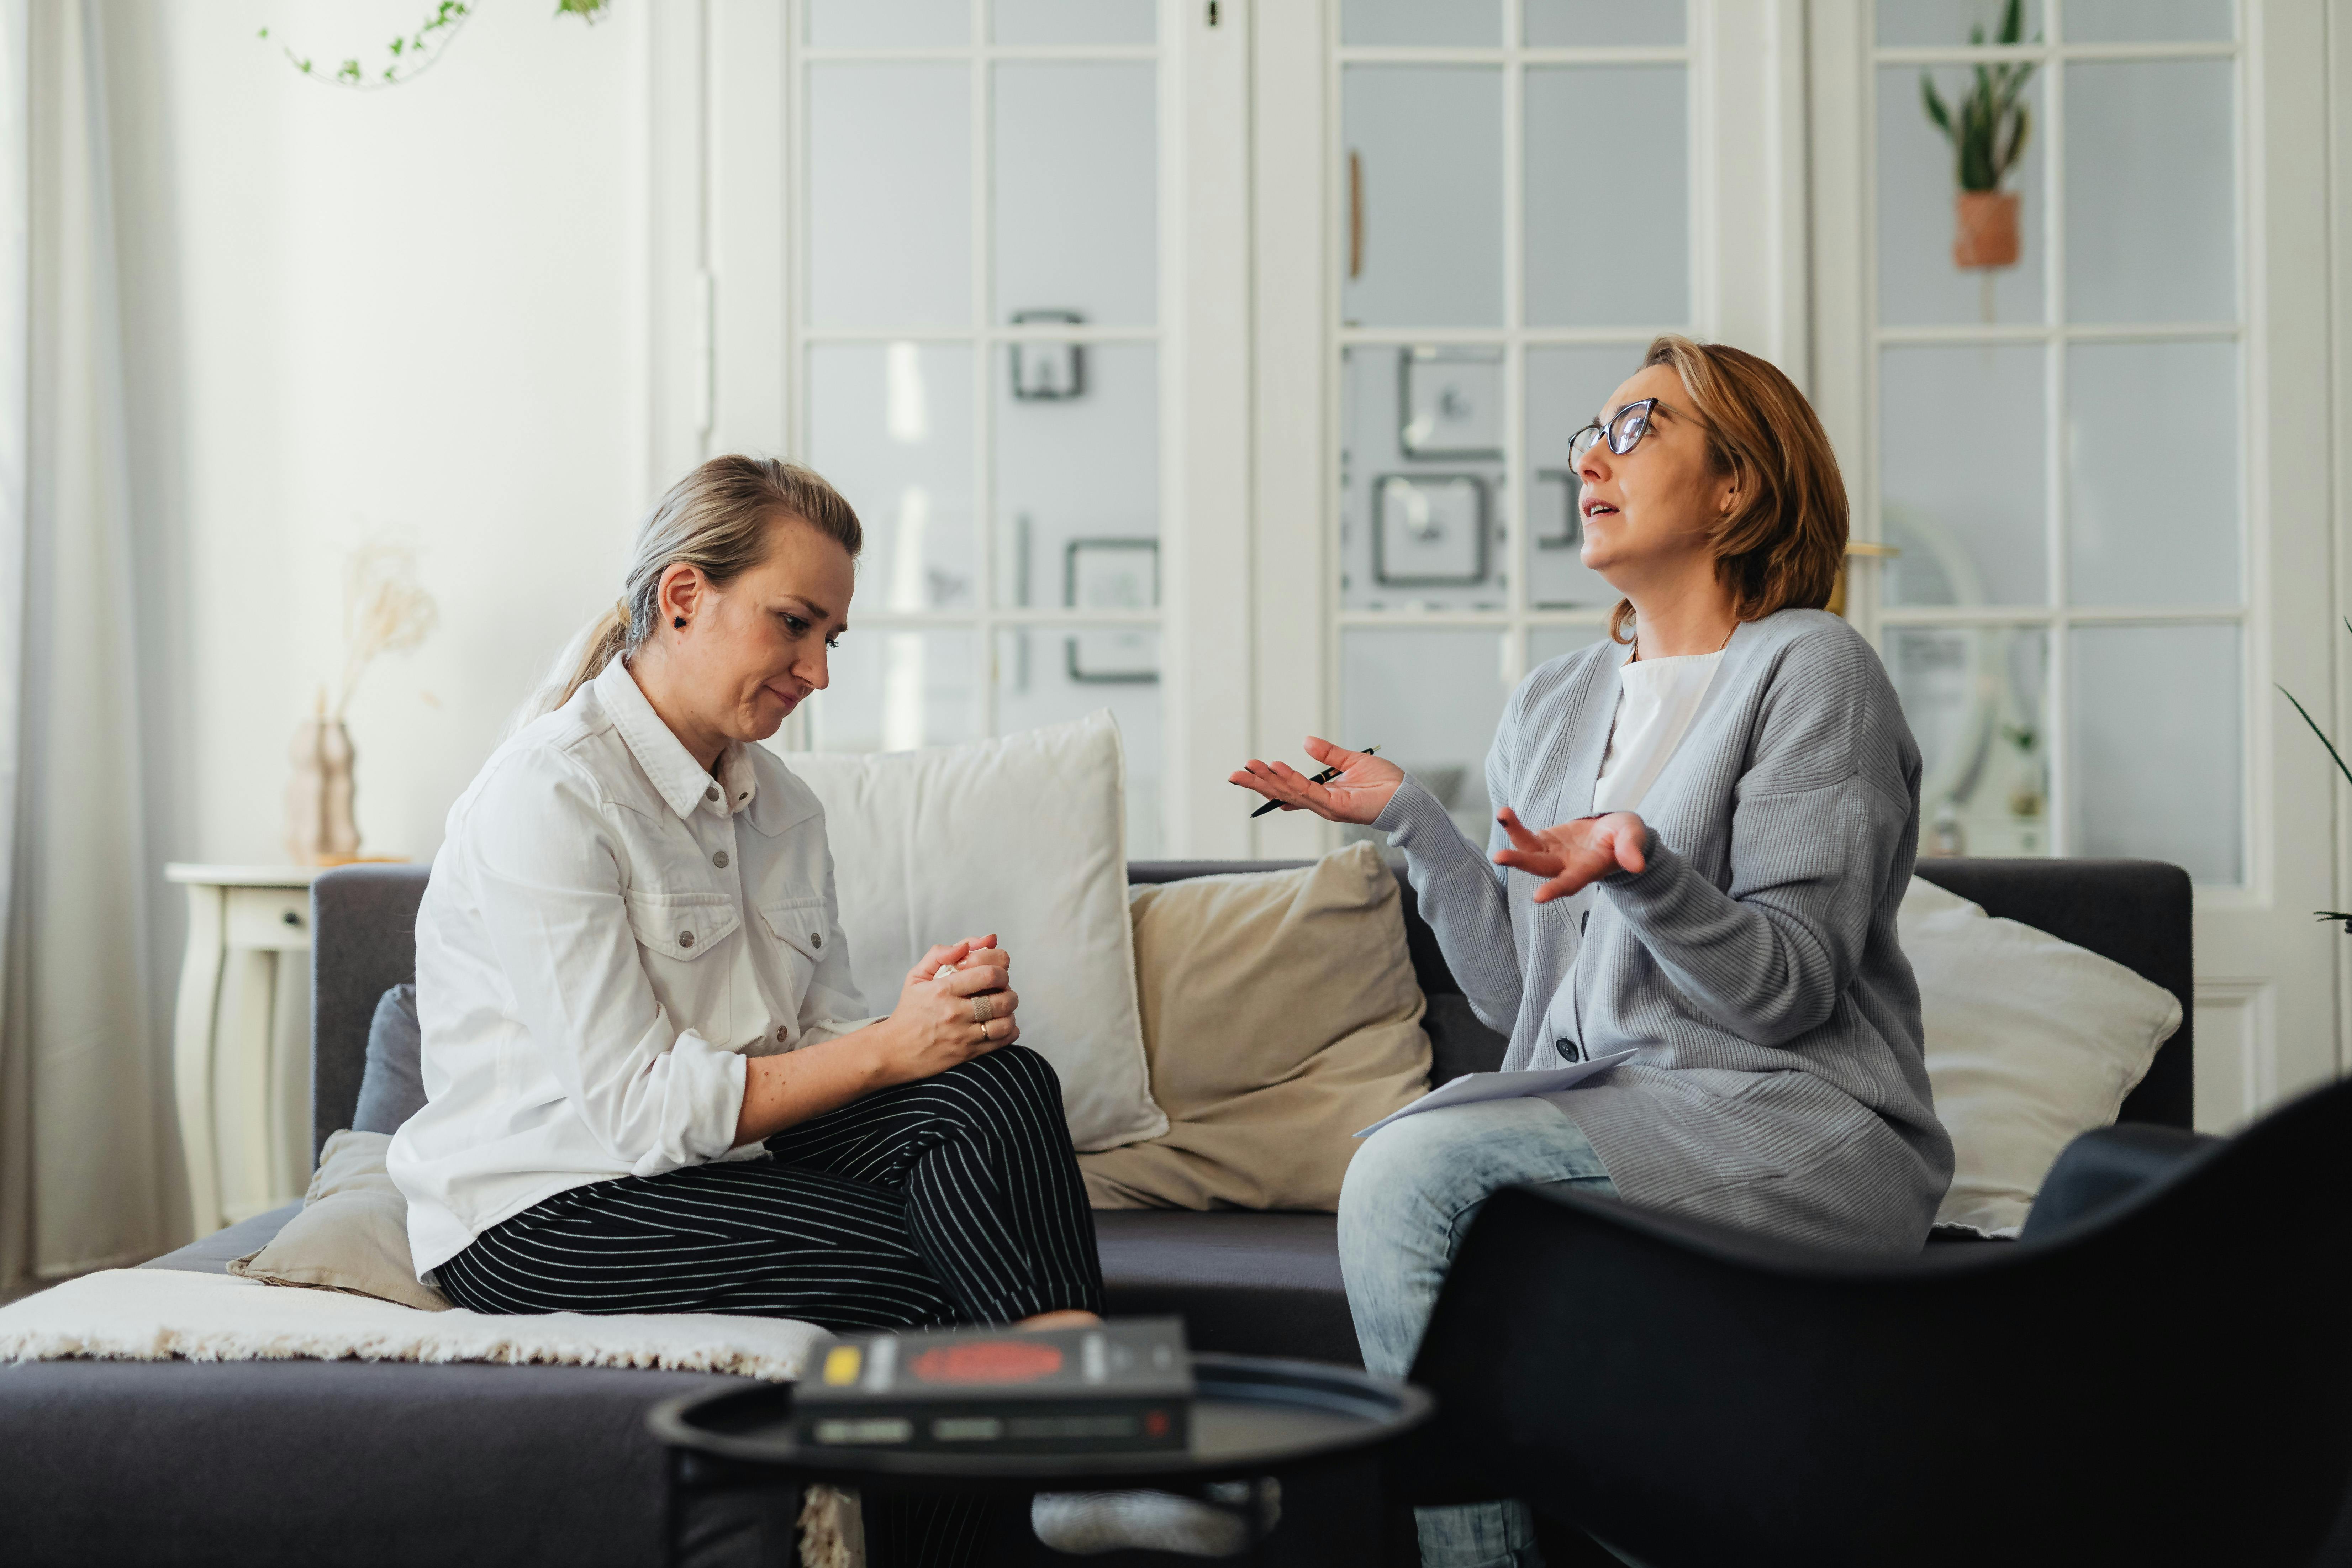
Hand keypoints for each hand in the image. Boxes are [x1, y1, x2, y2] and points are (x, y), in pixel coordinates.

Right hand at [875, 937, 1020, 1085]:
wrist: (894, 1051)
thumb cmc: (909, 1010)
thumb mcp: (917, 977)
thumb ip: (942, 954)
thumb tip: (968, 945)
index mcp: (942, 990)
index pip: (989, 974)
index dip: (1000, 969)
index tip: (994, 972)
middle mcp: (954, 1013)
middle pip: (1003, 998)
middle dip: (1008, 990)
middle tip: (1000, 989)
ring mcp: (962, 1036)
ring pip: (1006, 1020)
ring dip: (1009, 1010)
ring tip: (1000, 1006)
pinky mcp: (968, 1053)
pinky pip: (1003, 1040)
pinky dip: (1010, 1030)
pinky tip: (999, 1023)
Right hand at [1228, 737, 1405, 825]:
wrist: (1407, 798)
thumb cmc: (1386, 783)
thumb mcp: (1352, 761)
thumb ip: (1329, 754)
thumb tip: (1306, 741)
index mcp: (1324, 794)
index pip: (1290, 790)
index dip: (1269, 782)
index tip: (1250, 772)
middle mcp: (1321, 803)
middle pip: (1282, 793)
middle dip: (1258, 783)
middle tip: (1234, 773)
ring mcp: (1327, 807)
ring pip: (1289, 794)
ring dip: (1268, 781)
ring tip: (1248, 769)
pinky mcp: (1336, 806)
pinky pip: (1308, 792)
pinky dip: (1291, 780)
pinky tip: (1277, 769)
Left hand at [1491, 808, 1648, 902]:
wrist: (1613, 834)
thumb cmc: (1625, 837)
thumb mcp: (1633, 837)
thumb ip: (1631, 848)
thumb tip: (1637, 865)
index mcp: (1588, 869)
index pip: (1571, 882)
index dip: (1557, 888)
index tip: (1538, 897)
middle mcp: (1566, 867)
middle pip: (1541, 868)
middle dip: (1521, 862)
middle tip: (1499, 857)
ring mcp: (1552, 855)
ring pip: (1529, 851)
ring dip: (1513, 837)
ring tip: (1504, 815)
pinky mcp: (1544, 842)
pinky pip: (1526, 836)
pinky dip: (1515, 825)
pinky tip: (1505, 813)